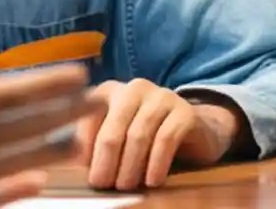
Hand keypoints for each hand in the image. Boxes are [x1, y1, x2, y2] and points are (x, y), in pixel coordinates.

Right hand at [0, 7, 102, 208]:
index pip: (17, 92)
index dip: (52, 84)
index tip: (81, 76)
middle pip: (29, 126)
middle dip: (67, 113)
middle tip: (99, 104)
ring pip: (18, 162)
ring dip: (52, 150)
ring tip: (80, 142)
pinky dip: (15, 191)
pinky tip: (33, 187)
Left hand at [74, 79, 244, 190]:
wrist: (194, 131)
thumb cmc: (147, 138)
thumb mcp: (119, 137)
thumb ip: (98, 145)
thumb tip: (82, 167)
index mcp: (110, 91)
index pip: (89, 117)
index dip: (84, 147)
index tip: (83, 172)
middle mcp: (134, 88)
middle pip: (114, 126)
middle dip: (105, 159)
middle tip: (101, 185)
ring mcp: (160, 96)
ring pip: (139, 133)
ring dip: (130, 165)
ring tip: (125, 187)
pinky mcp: (184, 110)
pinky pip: (166, 138)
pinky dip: (156, 163)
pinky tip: (152, 181)